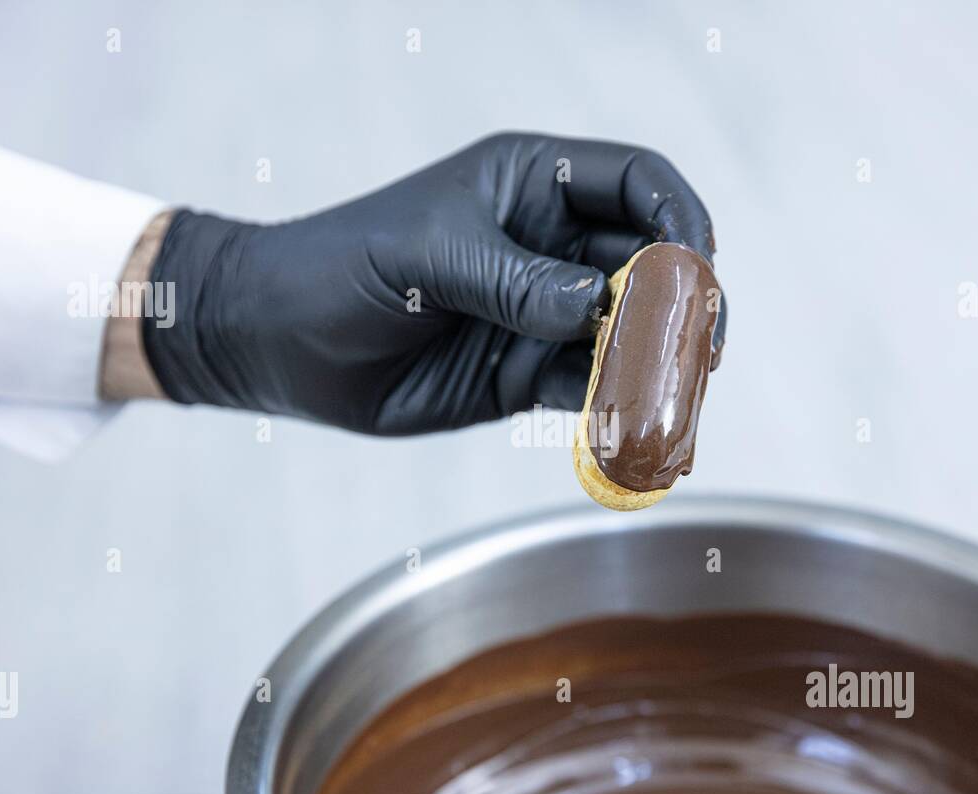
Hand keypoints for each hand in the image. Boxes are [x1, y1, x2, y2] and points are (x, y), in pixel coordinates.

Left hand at [140, 132, 723, 434]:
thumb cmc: (338, 268)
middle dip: (684, 303)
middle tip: (702, 347)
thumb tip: (597, 305)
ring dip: (658, 365)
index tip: (699, 262)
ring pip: (628, 335)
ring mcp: (541, 313)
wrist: (275, 343)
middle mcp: (549, 246)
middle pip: (650, 265)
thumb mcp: (426, 256)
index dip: (680, 215)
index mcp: (532, 183)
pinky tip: (631, 427)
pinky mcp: (524, 374)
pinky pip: (588, 389)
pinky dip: (615, 408)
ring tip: (678, 397)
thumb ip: (513, 280)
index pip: (637, 183)